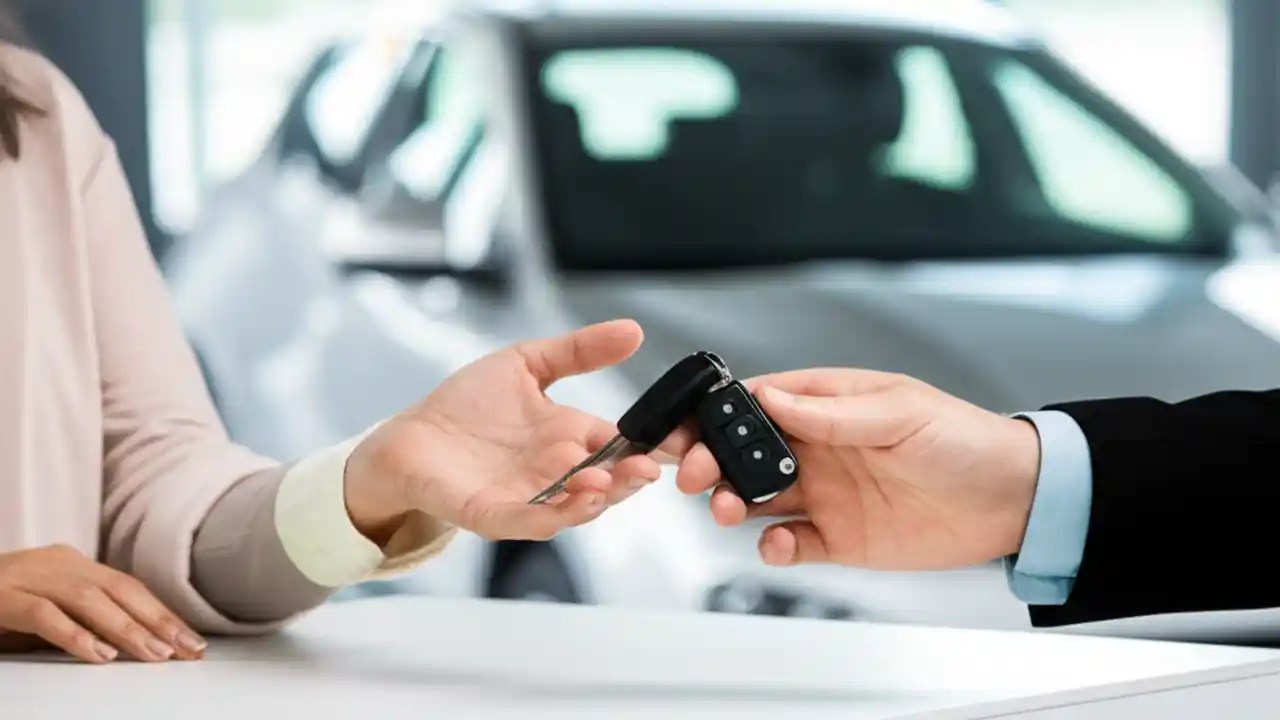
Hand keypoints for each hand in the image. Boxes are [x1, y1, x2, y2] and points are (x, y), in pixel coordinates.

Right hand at [0, 545, 206, 663]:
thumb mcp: (47, 614)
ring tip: (153, 655)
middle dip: (157, 621)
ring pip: (87, 599)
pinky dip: (74, 635)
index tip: (192, 642)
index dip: (162, 614)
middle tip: (186, 650)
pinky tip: (98, 655)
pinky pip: (42, 613)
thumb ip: (85, 620)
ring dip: (125, 628)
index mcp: (69, 563)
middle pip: (118, 589)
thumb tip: (137, 644)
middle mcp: (52, 563)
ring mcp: (24, 575)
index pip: (128, 587)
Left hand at [343, 319, 662, 542]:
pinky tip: (574, 501)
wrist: (408, 437)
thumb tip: (632, 330)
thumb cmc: (464, 406)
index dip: (650, 445)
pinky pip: (530, 520)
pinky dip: (555, 515)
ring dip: (598, 499)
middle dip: (631, 478)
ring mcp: (529, 496)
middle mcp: (556, 472)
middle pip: (608, 481)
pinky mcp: (494, 513)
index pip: (620, 444)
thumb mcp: (527, 363)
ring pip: (576, 506)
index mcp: (570, 437)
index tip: (679, 440)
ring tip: (609, 481)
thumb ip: (579, 350)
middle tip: (649, 467)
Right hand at [675, 369, 1040, 570]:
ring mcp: (824, 492)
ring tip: (728, 509)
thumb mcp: (900, 412)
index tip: (687, 428)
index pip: (755, 401)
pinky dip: (772, 548)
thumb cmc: (965, 440)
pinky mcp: (837, 537)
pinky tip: (777, 544)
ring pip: (753, 497)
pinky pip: (788, 543)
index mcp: (828, 404)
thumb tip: (770, 395)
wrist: (1012, 501)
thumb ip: (832, 412)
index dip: (715, 414)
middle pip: (740, 452)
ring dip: (730, 503)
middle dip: (707, 461)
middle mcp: (817, 447)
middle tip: (694, 475)